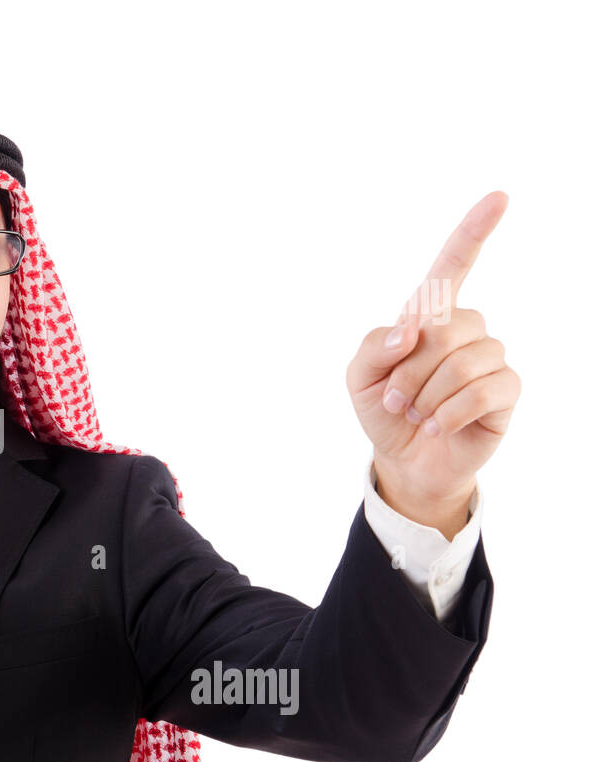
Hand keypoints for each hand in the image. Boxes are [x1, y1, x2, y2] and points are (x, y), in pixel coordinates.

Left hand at [345, 191, 520, 537]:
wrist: (403, 459)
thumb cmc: (384, 409)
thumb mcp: (360, 376)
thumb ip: (376, 344)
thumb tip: (414, 329)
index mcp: (430, 316)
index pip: (454, 266)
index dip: (474, 232)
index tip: (499, 197)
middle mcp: (466, 329)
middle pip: (443, 329)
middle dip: (407, 372)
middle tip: (395, 399)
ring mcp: (489, 357)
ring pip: (461, 361)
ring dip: (425, 396)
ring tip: (416, 413)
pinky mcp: (505, 390)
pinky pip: (480, 390)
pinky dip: (448, 413)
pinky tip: (437, 426)